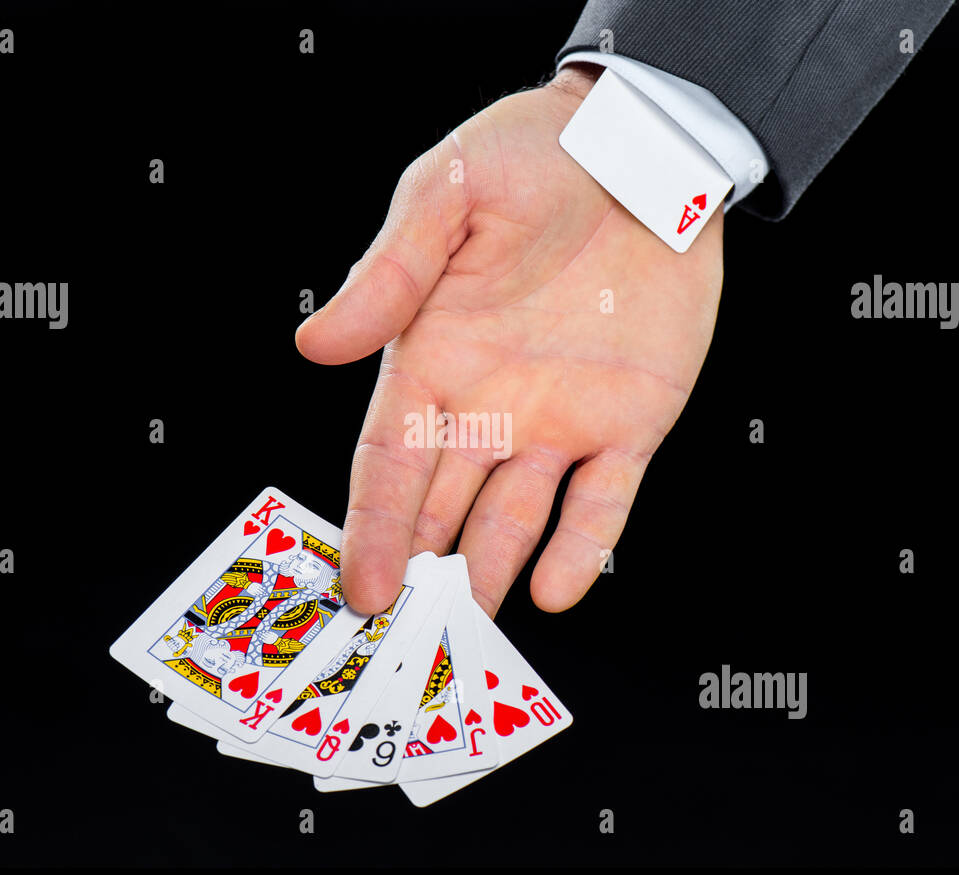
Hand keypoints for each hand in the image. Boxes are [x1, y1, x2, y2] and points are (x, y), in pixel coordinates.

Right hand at [296, 65, 723, 616]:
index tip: (359, 589)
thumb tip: (314, 347)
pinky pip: (603, 503)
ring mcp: (559, 421)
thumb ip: (389, 275)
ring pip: (514, 521)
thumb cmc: (534, 156)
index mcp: (433, 359)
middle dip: (421, 573)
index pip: (389, 462)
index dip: (373, 528)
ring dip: (490, 577)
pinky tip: (555, 592)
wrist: (643, 148)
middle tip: (403, 641)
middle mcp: (488, 406)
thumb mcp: (448, 195)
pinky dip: (581, 549)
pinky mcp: (630, 423)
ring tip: (467, 636)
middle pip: (442, 509)